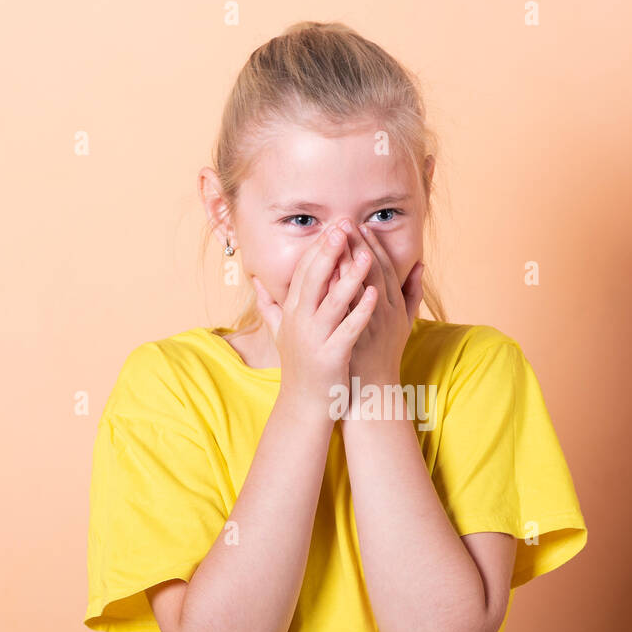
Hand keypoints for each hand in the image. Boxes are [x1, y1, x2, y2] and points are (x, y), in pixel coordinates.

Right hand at [250, 220, 377, 420]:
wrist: (304, 405)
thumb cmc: (299, 366)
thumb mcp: (279, 332)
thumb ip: (269, 305)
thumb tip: (255, 282)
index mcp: (291, 312)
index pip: (304, 272)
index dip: (319, 248)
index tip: (333, 227)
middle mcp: (299, 322)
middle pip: (314, 279)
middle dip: (330, 252)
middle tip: (345, 226)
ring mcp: (314, 339)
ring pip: (333, 302)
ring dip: (350, 276)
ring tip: (366, 254)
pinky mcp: (331, 356)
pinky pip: (348, 329)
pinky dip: (361, 311)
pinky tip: (376, 295)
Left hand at [340, 222, 423, 386]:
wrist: (374, 391)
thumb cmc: (386, 355)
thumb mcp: (406, 323)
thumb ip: (413, 293)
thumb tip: (421, 264)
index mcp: (396, 307)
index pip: (385, 269)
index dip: (374, 247)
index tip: (362, 226)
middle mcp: (385, 314)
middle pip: (371, 273)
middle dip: (358, 246)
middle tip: (344, 222)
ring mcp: (369, 326)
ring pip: (358, 288)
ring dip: (346, 262)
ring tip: (334, 240)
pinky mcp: (353, 338)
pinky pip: (345, 310)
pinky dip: (337, 291)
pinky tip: (326, 275)